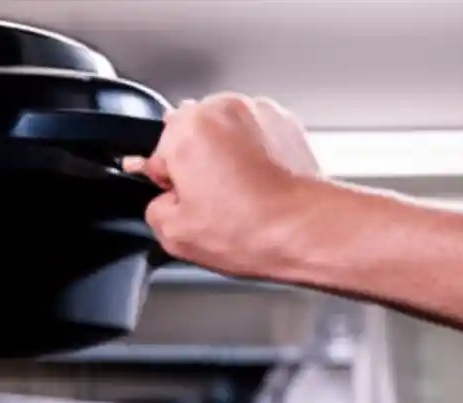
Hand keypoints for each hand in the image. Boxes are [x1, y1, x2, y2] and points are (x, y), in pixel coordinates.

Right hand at [123, 93, 321, 278]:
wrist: (308, 229)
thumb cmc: (251, 228)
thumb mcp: (173, 234)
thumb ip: (153, 209)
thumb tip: (164, 201)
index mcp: (186, 128)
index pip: (155, 155)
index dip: (166, 184)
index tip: (180, 199)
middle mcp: (222, 108)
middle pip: (190, 137)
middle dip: (195, 165)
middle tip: (211, 202)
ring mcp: (257, 111)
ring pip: (223, 133)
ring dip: (225, 157)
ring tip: (239, 195)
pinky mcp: (284, 121)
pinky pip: (254, 135)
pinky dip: (253, 155)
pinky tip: (259, 185)